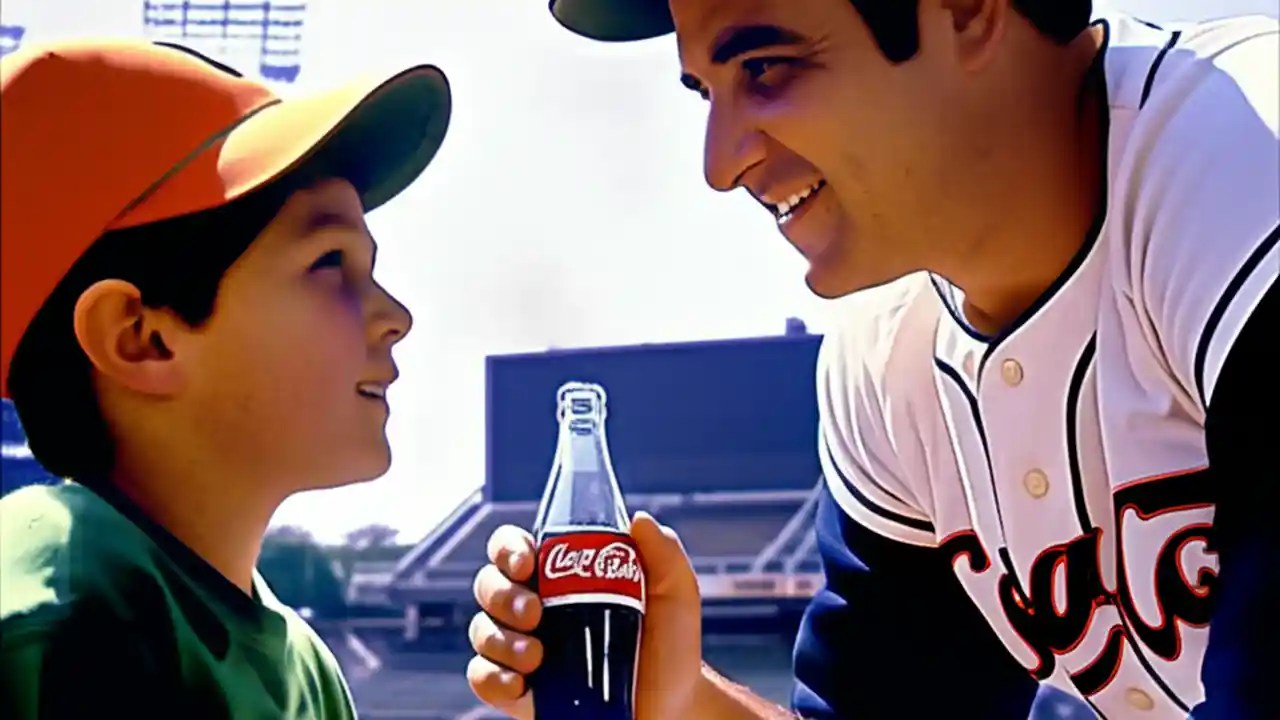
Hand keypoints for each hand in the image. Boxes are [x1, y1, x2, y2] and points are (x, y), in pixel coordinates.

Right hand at [466, 511, 703, 718]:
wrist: (673, 705)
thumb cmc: (670, 643)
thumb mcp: (675, 593)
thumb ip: (664, 552)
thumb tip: (638, 520)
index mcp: (559, 575)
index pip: (515, 547)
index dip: (507, 547)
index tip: (527, 562)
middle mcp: (533, 607)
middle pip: (488, 584)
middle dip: (501, 594)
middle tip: (534, 613)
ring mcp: (523, 649)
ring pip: (482, 630)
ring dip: (499, 639)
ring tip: (537, 656)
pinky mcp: (520, 691)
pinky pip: (482, 678)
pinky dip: (492, 678)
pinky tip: (520, 685)